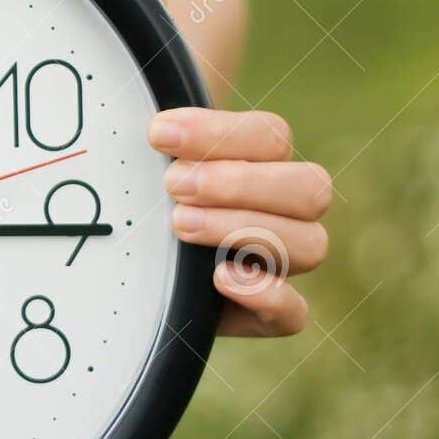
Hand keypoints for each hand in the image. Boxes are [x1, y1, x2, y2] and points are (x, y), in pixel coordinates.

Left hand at [148, 107, 330, 336]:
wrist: (129, 259)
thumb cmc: (141, 194)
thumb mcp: (144, 163)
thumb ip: (160, 140)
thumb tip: (150, 123)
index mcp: (263, 161)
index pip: (271, 136)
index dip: (219, 133)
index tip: (159, 134)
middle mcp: (283, 211)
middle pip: (309, 188)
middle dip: (238, 184)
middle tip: (174, 185)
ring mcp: (279, 264)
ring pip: (310, 244)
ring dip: (244, 229)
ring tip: (180, 225)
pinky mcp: (261, 315)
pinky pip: (294, 314)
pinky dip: (268, 296)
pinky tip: (221, 277)